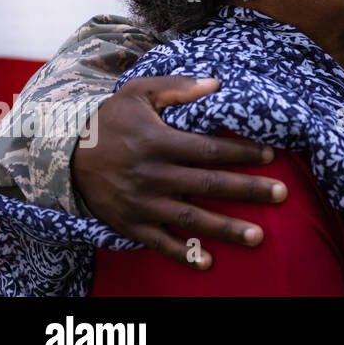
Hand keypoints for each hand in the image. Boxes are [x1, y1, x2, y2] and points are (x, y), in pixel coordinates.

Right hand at [72, 76, 286, 268]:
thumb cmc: (109, 119)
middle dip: (248, 190)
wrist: (62, 154)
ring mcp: (141, 203)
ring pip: (190, 218)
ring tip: (258, 236)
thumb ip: (178, 87)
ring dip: (225, 228)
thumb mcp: (138, 92)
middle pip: (208, 185)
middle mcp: (152, 175)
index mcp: (158, 142)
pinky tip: (207, 262)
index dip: (242, 153)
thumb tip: (217, 82)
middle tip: (282, 194)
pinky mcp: (129, 224)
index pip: (209, 149)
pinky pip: (158, 243)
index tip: (271, 156)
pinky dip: (182, 254)